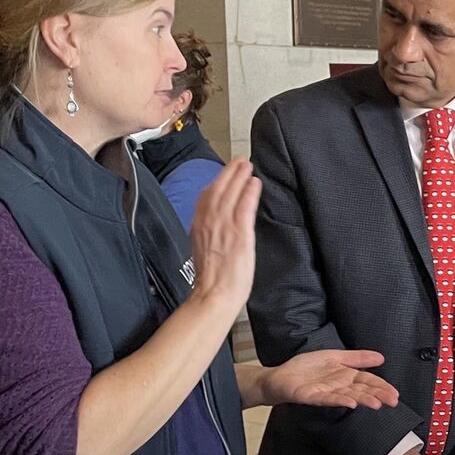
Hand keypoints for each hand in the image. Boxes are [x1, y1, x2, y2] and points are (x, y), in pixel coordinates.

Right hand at [189, 158, 260, 313]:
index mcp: (198, 226)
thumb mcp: (203, 249)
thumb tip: (217, 225)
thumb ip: (208, 233)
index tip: (225, 172)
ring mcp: (223, 227)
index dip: (216, 182)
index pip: (206, 197)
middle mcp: (209, 223)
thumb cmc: (211, 280)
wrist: (213, 295)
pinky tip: (255, 183)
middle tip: (240, 160)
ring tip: (248, 165)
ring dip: (239, 177)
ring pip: (231, 194)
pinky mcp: (239, 234)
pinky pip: (244, 208)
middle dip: (229, 172)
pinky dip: (249, 193)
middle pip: (218, 190)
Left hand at [255, 350, 397, 410]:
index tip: (395, 394)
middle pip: (361, 390)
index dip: (381, 386)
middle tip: (393, 401)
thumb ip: (357, 358)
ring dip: (362, 400)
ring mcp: (326, 393)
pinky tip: (351, 403)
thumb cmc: (305, 368)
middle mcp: (338, 386)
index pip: (368, 381)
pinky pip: (327, 399)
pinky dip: (340, 400)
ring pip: (348, 396)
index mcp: (345, 376)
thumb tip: (381, 357)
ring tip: (376, 404)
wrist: (280, 376)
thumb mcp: (334, 357)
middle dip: (378, 395)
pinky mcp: (311, 396)